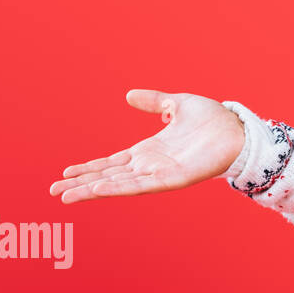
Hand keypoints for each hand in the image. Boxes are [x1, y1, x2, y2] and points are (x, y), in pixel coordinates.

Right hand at [49, 89, 245, 203]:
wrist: (239, 129)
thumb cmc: (214, 120)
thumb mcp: (177, 104)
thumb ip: (154, 102)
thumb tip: (129, 95)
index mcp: (149, 150)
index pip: (112, 162)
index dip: (89, 168)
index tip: (65, 174)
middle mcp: (151, 165)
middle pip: (109, 177)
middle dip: (82, 184)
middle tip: (54, 192)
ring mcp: (161, 174)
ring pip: (120, 185)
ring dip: (93, 190)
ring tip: (67, 196)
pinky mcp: (173, 179)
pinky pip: (142, 186)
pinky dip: (119, 188)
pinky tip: (99, 190)